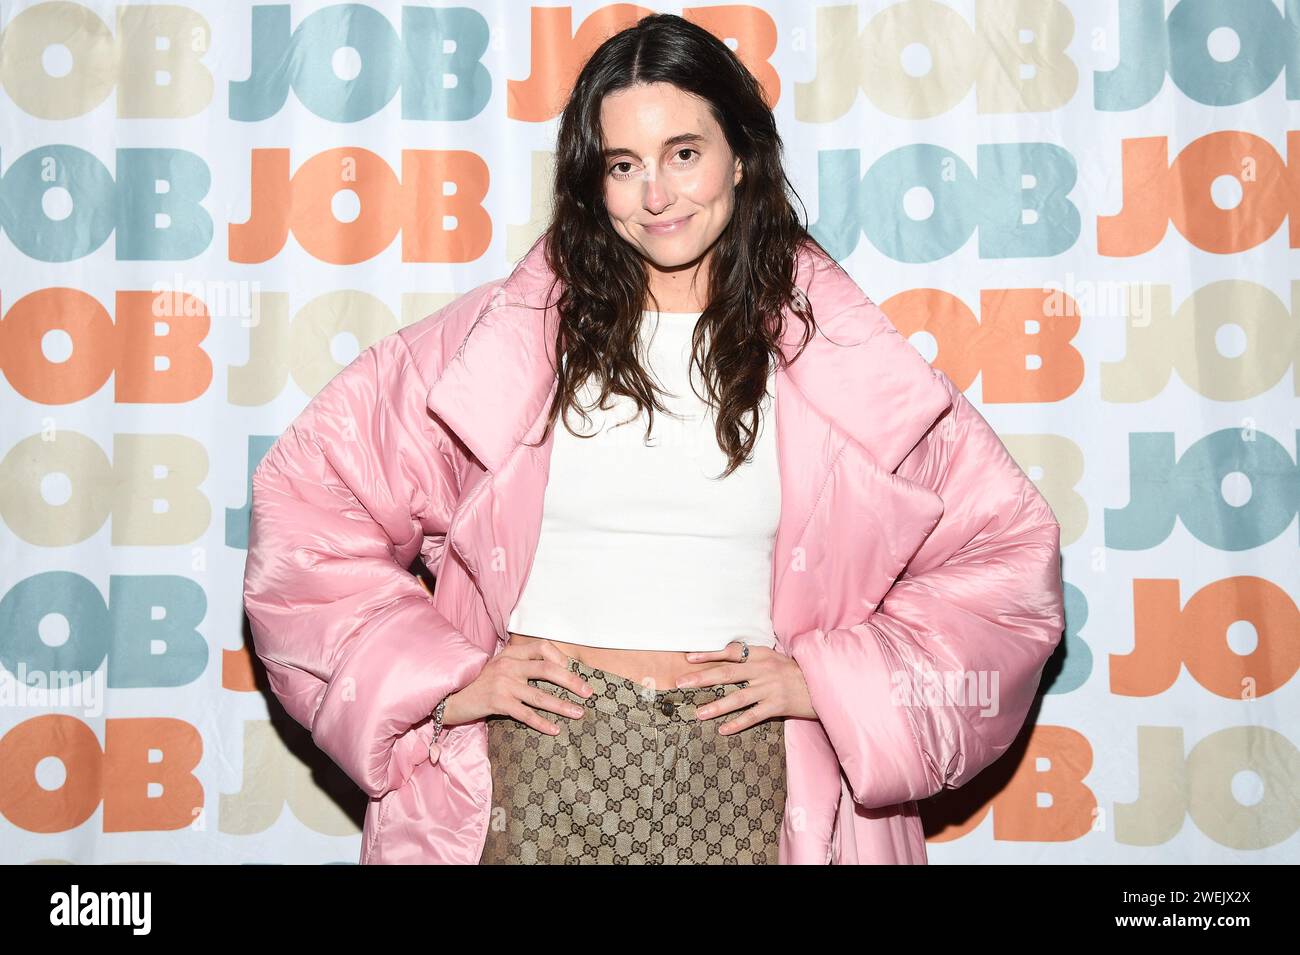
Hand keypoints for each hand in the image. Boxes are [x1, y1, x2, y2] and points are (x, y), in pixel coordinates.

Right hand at [442, 639, 593, 734]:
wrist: (453, 697)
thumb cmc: (481, 682)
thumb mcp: (501, 665)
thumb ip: (522, 663)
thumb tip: (557, 667)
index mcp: (511, 653)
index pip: (542, 647)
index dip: (561, 657)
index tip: (573, 670)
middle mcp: (508, 665)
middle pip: (547, 670)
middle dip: (572, 682)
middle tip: (588, 693)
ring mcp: (503, 684)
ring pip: (540, 695)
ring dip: (562, 706)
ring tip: (579, 713)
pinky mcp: (497, 703)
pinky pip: (525, 714)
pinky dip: (542, 723)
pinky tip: (555, 730)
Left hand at [674, 641, 817, 733]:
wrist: (822, 685)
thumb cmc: (795, 672)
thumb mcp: (773, 658)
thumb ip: (752, 658)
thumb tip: (727, 655)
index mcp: (761, 655)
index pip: (730, 653)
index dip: (709, 655)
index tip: (689, 659)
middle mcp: (764, 670)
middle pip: (727, 673)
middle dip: (702, 678)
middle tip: (681, 683)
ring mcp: (770, 688)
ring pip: (738, 697)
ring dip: (716, 706)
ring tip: (698, 713)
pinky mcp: (778, 705)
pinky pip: (754, 716)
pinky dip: (737, 723)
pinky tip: (723, 730)